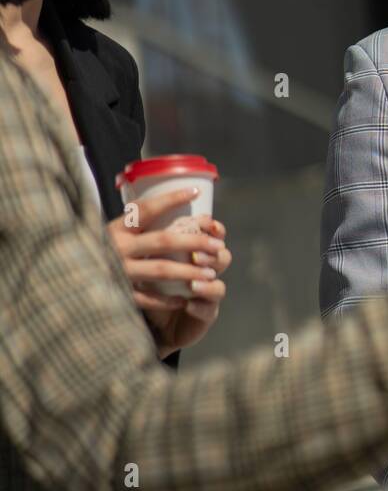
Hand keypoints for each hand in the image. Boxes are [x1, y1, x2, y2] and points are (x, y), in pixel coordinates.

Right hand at [106, 188, 231, 356]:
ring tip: (211, 273)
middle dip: (194, 241)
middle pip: (163, 240)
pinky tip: (186, 298)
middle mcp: (117, 247)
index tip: (195, 192)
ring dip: (188, 271)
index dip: (171, 198)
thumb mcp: (109, 233)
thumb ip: (132, 224)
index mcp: (115, 228)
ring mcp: (118, 272)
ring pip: (161, 270)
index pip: (146, 208)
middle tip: (216, 245)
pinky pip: (148, 297)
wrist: (67, 283)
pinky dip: (168, 299)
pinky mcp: (118, 294)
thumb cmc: (97, 253)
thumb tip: (168, 203)